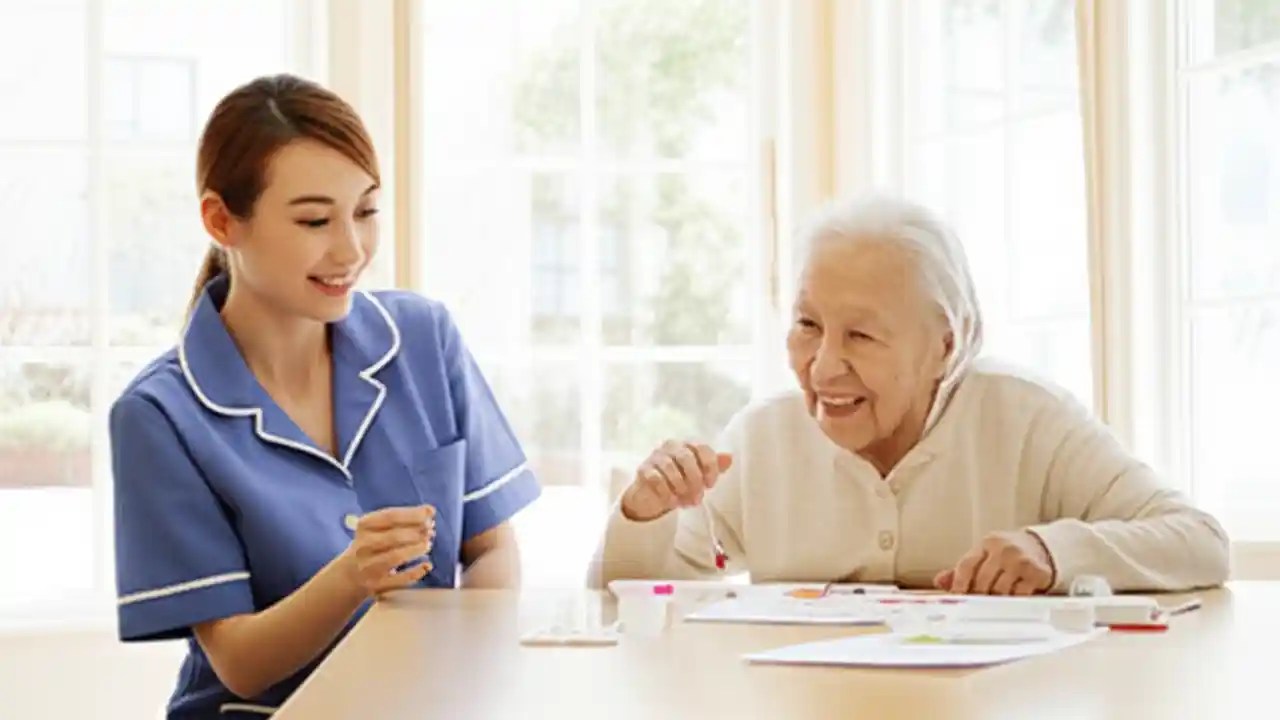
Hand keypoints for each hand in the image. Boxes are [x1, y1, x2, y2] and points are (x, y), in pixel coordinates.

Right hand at [342, 505, 435, 597]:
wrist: (349, 575)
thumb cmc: (373, 544)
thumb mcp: (380, 527)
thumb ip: (404, 517)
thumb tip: (430, 510)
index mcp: (364, 526)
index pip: (391, 516)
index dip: (414, 514)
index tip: (430, 513)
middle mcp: (363, 546)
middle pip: (395, 537)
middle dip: (417, 532)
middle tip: (430, 531)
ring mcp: (368, 567)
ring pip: (396, 557)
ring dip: (416, 549)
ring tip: (427, 544)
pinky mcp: (376, 586)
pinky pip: (399, 580)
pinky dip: (416, 572)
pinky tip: (426, 565)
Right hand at [620, 440, 732, 521]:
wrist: (654, 495)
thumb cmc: (681, 482)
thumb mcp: (700, 476)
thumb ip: (714, 466)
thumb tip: (729, 457)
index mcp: (688, 445)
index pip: (702, 448)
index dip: (709, 467)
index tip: (711, 485)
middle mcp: (671, 446)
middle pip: (686, 457)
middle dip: (694, 480)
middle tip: (698, 498)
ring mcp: (656, 456)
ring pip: (670, 468)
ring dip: (681, 488)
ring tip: (686, 502)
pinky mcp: (643, 469)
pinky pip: (656, 478)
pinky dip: (666, 492)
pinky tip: (672, 503)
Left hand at [934, 530, 1054, 595]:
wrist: (1041, 547)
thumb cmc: (1006, 554)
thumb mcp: (984, 555)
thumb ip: (963, 569)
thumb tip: (939, 582)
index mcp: (987, 543)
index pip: (967, 565)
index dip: (958, 583)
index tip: (955, 598)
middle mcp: (1004, 549)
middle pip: (983, 581)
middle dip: (977, 595)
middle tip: (975, 606)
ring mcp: (1021, 561)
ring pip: (1000, 591)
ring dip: (995, 601)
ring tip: (995, 603)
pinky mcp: (1037, 573)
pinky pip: (1019, 596)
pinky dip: (1013, 601)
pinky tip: (1012, 600)